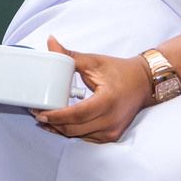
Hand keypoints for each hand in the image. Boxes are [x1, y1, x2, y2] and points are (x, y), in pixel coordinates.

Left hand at [34, 36, 151, 142]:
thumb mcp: (94, 62)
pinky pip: (87, 138)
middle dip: (53, 123)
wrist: (144, 83)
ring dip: (60, 129)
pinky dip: (73, 132)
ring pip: (79, 136)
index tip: (40, 113)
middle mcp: (111, 120)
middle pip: (74, 129)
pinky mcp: (112, 135)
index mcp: (107, 101)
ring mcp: (112, 131)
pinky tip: (61, 124)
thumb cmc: (120, 71)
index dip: (56, 116)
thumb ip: (69, 56)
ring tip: (45, 118)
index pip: (77, 115)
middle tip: (37, 114)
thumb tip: (51, 43)